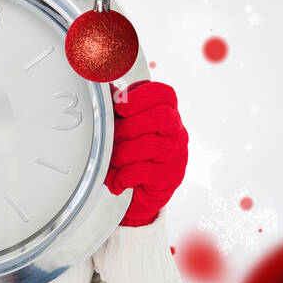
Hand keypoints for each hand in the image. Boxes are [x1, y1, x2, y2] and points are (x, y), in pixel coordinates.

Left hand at [105, 82, 187, 226]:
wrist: (137, 193)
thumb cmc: (130, 156)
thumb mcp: (121, 129)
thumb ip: (115, 109)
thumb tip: (105, 89)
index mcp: (165, 113)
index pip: (164, 94)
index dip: (141, 95)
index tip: (119, 105)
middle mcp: (176, 132)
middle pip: (163, 117)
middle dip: (130, 126)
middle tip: (115, 137)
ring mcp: (176, 155)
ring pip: (153, 145)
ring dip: (124, 153)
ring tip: (114, 161)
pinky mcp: (170, 178)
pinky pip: (146, 171)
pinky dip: (125, 175)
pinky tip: (117, 179)